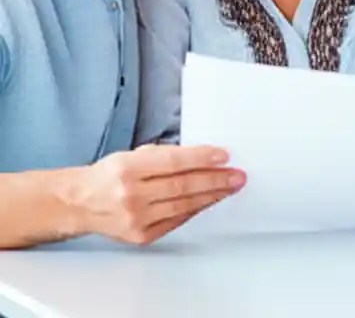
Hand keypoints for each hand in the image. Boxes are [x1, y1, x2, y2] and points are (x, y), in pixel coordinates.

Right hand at [65, 144, 244, 245]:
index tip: (224, 156)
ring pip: (184, 205)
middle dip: (215, 180)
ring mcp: (136, 219)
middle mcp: (131, 195)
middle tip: (237, 175)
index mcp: (127, 169)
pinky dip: (195, 209)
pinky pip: (177, 220)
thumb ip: (163, 156)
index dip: (201, 159)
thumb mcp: (130, 155)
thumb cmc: (108, 176)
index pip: (172, 162)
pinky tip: (208, 201)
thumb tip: (202, 158)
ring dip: (212, 196)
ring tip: (230, 187)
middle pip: (183, 186)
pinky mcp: (141, 236)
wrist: (80, 204)